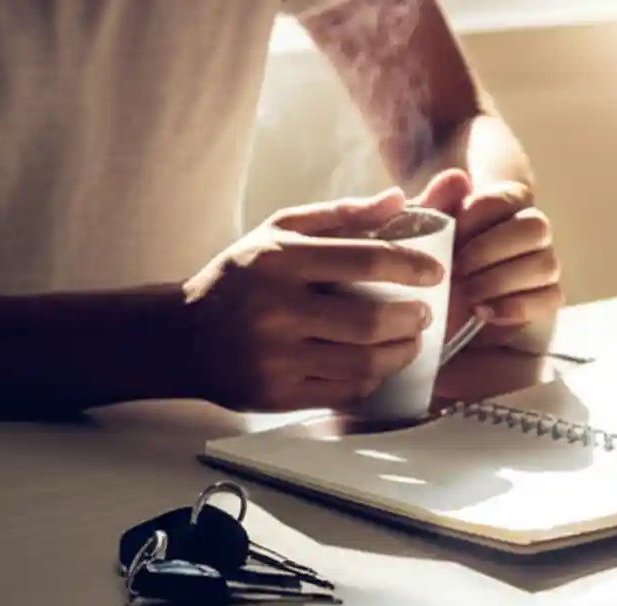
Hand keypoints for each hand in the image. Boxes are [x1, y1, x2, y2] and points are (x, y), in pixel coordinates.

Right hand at [181, 189, 444, 411]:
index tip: (435, 273)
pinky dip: (371, 379)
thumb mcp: (279, 232)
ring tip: (409, 340)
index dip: (411, 266)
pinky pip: (343, 391)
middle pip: (369, 322)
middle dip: (411, 319)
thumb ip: (341, 215)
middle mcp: (275, 310)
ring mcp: (274, 358)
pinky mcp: (275, 395)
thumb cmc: (240, 277)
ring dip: (399, 354)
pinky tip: (377, 365)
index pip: (365, 259)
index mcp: (279, 260)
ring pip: (362, 364)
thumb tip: (398, 198)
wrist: (181, 336)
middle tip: (424, 314)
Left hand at [415, 169, 562, 347]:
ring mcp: (543, 265)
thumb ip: (435, 203)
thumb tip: (457, 178)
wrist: (435, 301)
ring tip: (466, 294)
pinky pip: (551, 299)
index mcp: (507, 204)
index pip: (509, 198)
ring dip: (500, 280)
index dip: (479, 214)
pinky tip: (483, 311)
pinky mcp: (546, 299)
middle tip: (455, 268)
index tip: (451, 232)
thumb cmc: (431, 257)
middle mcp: (532, 231)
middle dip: (490, 249)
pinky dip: (516, 306)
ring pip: (546, 264)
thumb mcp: (422, 229)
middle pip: (536, 227)